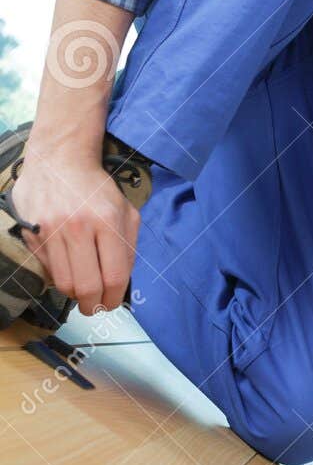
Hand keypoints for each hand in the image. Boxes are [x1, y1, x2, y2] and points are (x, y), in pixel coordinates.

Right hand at [10, 141, 139, 314]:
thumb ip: (128, 247)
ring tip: (81, 289)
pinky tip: (67, 266)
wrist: (59, 159)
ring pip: (63, 283)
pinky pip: (47, 268)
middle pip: (87, 287)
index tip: (112, 302)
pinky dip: (58, 275)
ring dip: (74, 294)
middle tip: (95, 306)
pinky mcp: (32, 232)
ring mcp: (51, 230)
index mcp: (107, 221)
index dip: (114, 298)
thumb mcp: (125, 211)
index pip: (114, 276)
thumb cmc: (97, 188)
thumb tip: (122, 283)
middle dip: (93, 305)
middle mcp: (78, 226)